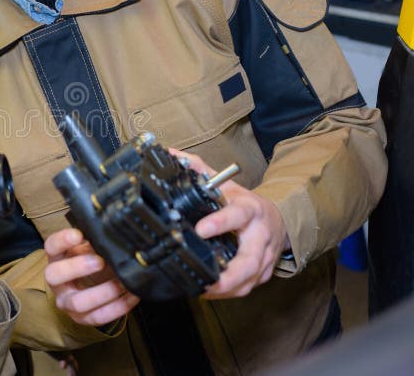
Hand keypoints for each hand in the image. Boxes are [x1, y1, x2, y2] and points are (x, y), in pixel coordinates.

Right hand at [44, 228, 139, 325]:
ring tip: (122, 282)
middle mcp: (56, 282)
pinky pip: (99, 316)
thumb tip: (114, 236)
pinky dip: (119, 306)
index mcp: (56, 258)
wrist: (89, 286)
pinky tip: (132, 295)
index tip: (79, 234)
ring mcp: (67, 303)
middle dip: (77, 268)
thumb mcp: (89, 248)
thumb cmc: (90, 261)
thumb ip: (96, 242)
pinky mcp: (82, 318)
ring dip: (103, 292)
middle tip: (100, 261)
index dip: (63, 240)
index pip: (51, 246)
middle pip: (55, 275)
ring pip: (78, 302)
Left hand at [170, 149, 289, 298]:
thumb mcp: (225, 183)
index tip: (201, 230)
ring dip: (226, 289)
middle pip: (249, 261)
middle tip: (207, 282)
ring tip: (202, 291)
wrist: (278, 219)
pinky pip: (248, 288)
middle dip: (229, 275)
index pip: (236, 215)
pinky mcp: (265, 273)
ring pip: (249, 280)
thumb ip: (198, 169)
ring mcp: (265, 257)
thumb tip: (172, 156)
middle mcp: (260, 236)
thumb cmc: (245, 203)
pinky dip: (229, 293)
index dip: (220, 223)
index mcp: (249, 210)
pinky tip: (210, 293)